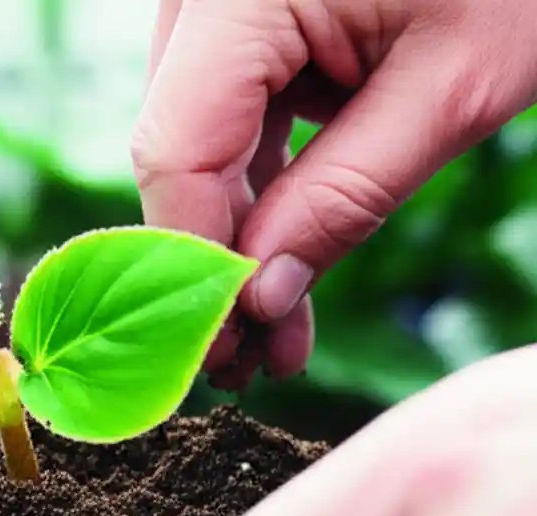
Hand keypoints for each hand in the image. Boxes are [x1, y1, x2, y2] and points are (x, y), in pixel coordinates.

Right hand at [134, 0, 536, 387]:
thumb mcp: (453, 89)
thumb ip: (345, 196)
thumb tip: (256, 302)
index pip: (177, 150)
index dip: (193, 259)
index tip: (219, 350)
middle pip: (177, 151)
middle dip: (216, 263)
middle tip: (250, 364)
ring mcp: (214, 9)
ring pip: (196, 144)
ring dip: (236, 237)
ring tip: (276, 335)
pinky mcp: (238, 24)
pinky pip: (226, 119)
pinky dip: (256, 190)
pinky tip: (281, 263)